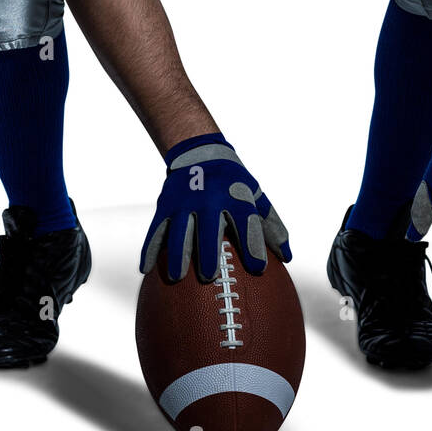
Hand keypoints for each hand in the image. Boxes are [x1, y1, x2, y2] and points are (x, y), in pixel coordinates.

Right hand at [140, 133, 290, 281]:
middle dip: (208, 251)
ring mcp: (184, 201)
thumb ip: (271, 226)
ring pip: (179, 229)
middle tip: (209, 277)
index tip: (258, 269)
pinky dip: (149, 248)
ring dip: (176, 252)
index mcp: (235, 196)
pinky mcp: (165, 204)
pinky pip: (156, 228)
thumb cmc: (234, 184)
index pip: (247, 222)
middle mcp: (209, 197)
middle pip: (208, 227)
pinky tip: (145, 269)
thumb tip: (286, 258)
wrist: (200, 153)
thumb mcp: (256, 197)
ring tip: (176, 276)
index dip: (254, 245)